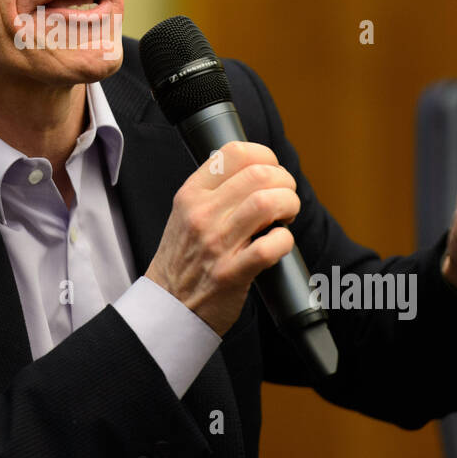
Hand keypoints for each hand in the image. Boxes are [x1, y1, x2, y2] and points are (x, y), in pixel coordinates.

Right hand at [146, 141, 298, 336]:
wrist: (167, 305)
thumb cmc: (182, 260)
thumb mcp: (185, 213)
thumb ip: (212, 190)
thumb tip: (254, 171)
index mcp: (191, 194)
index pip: (234, 151)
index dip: (266, 156)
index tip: (272, 172)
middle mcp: (202, 214)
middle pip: (259, 174)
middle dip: (285, 182)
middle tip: (284, 198)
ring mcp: (216, 244)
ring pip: (267, 203)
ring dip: (289, 206)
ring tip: (286, 217)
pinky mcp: (231, 274)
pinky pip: (271, 246)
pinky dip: (285, 242)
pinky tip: (279, 244)